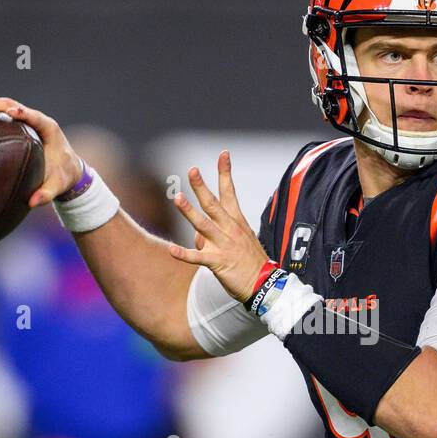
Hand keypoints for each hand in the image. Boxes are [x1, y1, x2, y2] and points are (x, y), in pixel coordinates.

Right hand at [0, 96, 81, 207]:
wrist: (67, 169)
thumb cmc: (63, 176)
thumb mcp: (58, 186)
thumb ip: (47, 194)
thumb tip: (32, 203)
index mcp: (48, 128)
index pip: (34, 116)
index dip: (22, 112)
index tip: (10, 112)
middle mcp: (35, 119)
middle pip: (11, 104)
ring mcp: (24, 119)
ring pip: (1, 105)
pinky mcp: (16, 123)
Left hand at [168, 151, 271, 303]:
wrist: (265, 284)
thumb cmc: (251, 262)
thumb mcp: (238, 242)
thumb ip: (215, 234)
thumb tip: (197, 236)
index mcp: (236, 221)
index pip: (229, 192)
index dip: (225, 172)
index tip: (223, 154)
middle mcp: (229, 229)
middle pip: (212, 203)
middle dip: (201, 186)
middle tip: (192, 170)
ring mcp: (223, 245)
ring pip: (203, 225)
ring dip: (189, 211)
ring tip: (177, 198)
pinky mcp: (218, 262)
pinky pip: (198, 257)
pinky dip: (184, 254)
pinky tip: (171, 250)